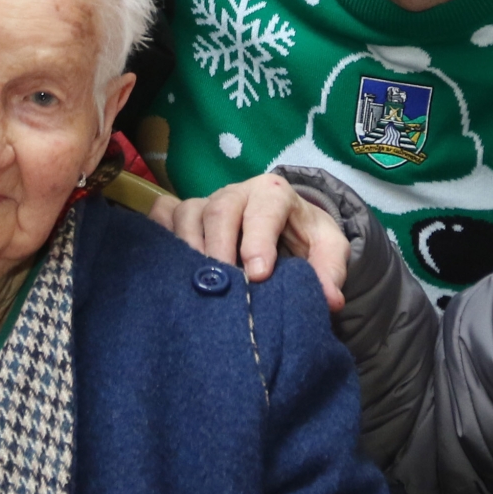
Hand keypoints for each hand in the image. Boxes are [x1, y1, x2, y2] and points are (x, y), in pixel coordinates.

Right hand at [145, 173, 349, 310]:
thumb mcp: (328, 249)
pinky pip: (162, 216)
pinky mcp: (183, 215)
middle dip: (220, 248)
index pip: (264, 208)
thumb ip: (330, 270)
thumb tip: (330, 300)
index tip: (259, 275)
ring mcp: (206, 202)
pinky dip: (161, 236)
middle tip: (226, 285)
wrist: (285, 230)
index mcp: (274, 193)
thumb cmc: (305, 238)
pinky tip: (169, 268)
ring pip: (187, 214)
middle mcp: (236, 193)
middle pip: (220, 210)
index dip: (259, 239)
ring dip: (190, 249)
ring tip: (200, 284)